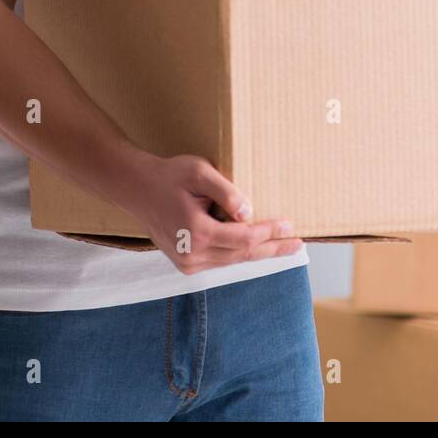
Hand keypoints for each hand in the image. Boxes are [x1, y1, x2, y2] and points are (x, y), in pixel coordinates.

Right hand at [129, 152, 303, 273]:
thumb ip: (225, 192)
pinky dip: (240, 253)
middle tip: (299, 245)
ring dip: (259, 253)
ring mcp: (188, 263)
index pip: (245, 238)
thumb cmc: (170, 176)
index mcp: (197, 233)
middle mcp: (193, 255)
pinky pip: (221, 260)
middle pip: (243, 255)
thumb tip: (249, 213)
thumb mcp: (199, 173)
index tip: (291, 226)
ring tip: (284, 247)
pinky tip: (257, 247)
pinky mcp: (186, 264)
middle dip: (273, 248)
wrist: (138, 189)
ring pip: (233, 260)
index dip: (270, 233)